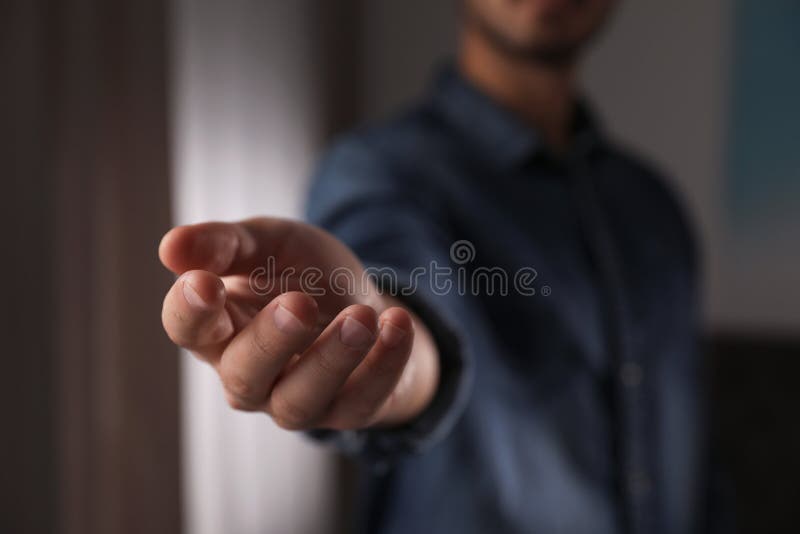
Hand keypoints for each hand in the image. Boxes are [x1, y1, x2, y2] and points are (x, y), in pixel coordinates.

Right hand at [159, 218, 438, 429]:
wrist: (363, 302)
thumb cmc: (302, 274)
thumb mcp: (268, 243)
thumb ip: (226, 244)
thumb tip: (170, 247)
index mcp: (220, 330)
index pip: (189, 330)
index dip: (190, 311)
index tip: (203, 282)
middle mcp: (250, 376)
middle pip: (243, 375)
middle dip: (270, 341)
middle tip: (297, 302)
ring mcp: (297, 400)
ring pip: (299, 401)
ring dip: (331, 359)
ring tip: (360, 318)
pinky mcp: (348, 410)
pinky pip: (363, 400)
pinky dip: (383, 365)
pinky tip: (397, 324)